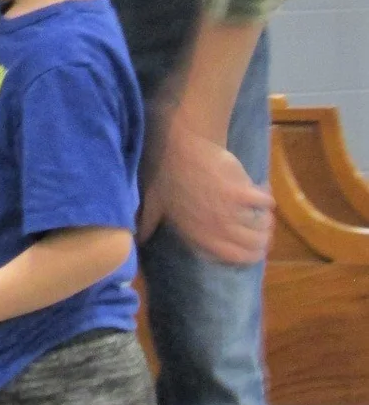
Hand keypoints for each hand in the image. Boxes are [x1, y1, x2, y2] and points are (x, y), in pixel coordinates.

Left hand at [138, 109, 273, 263]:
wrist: (183, 147)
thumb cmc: (165, 173)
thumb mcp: (153, 201)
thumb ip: (149, 222)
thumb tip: (138, 238)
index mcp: (197, 234)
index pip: (231, 256)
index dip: (247, 256)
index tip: (253, 252)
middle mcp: (216, 228)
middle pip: (251, 244)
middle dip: (262, 242)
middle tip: (264, 233)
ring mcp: (230, 211)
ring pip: (260, 226)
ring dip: (266, 222)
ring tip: (266, 216)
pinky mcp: (242, 192)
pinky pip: (264, 202)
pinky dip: (266, 199)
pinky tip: (263, 193)